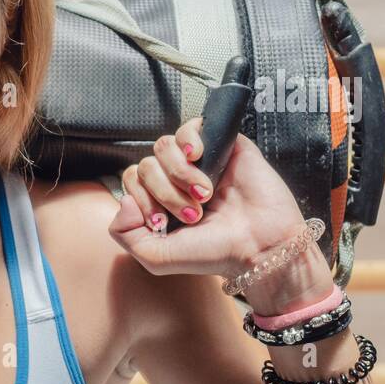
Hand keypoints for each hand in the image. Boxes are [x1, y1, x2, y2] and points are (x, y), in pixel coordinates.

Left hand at [107, 116, 306, 278]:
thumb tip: (125, 200)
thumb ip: (125, 235)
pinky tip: (198, 156)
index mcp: (159, 201)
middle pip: (145, 166)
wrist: (259, 246)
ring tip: (204, 195)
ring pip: (162, 146)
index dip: (142, 200)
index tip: (164, 221)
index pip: (131, 183)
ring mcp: (198, 162)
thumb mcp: (157, 257)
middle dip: (164, 193)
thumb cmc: (213, 252)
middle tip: (192, 213)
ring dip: (178, 173)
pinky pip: (190, 126)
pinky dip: (188, 139)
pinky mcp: (223, 146)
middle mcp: (176, 179)